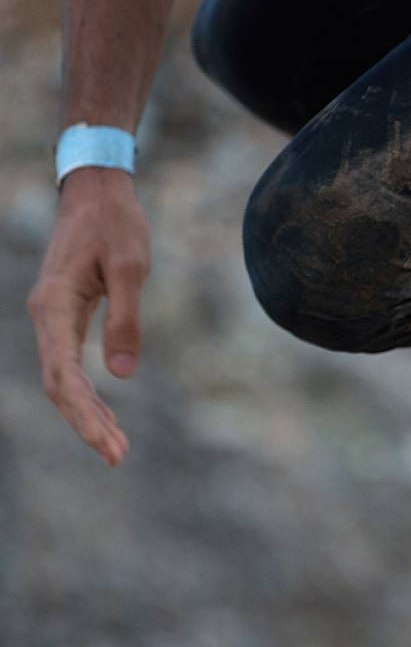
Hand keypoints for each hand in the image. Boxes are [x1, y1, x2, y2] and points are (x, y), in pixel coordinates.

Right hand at [27, 168, 148, 465]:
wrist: (96, 190)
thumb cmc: (115, 223)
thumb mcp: (130, 268)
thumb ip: (125, 319)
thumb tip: (122, 374)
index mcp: (53, 307)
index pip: (63, 377)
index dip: (84, 415)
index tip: (109, 445)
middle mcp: (45, 316)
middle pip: (58, 385)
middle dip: (86, 423)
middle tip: (118, 456)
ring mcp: (51, 317)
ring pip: (62, 378)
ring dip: (87, 413)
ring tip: (117, 446)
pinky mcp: (64, 314)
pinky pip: (69, 363)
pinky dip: (87, 391)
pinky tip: (105, 414)